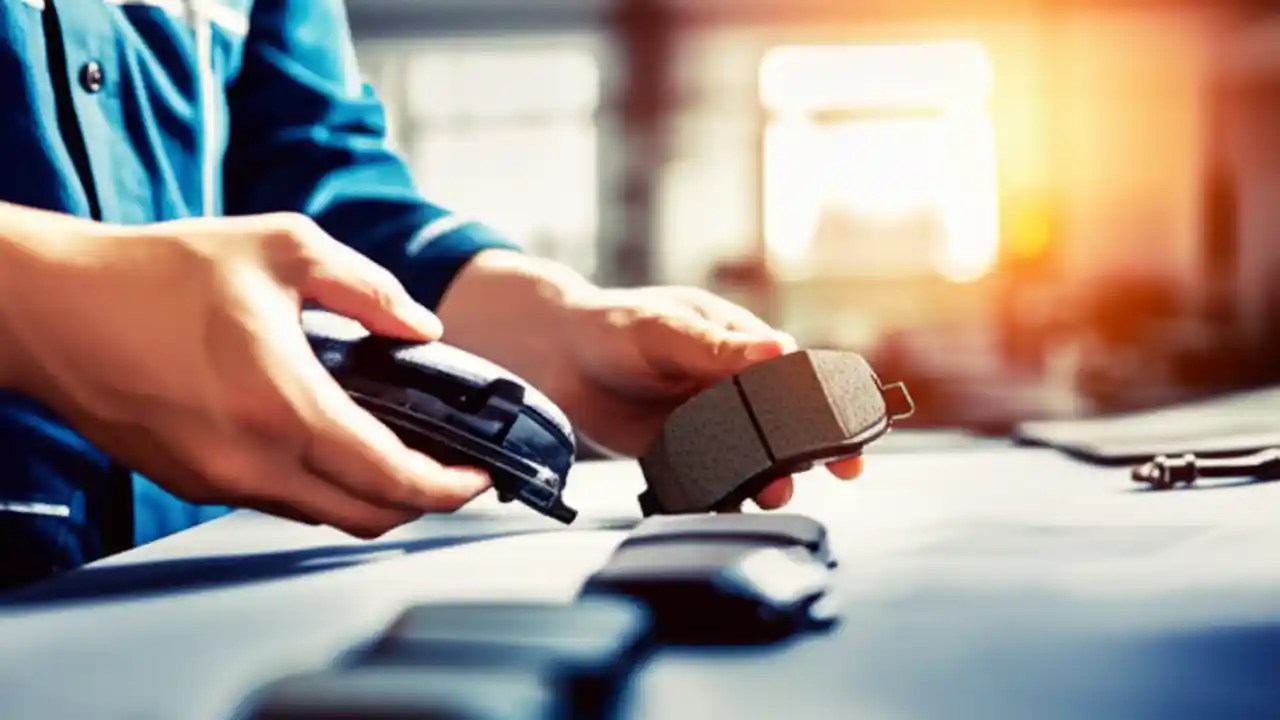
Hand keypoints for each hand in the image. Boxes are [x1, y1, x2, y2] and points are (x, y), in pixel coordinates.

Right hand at [0, 206, 489, 536]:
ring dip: (371, 496)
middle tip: (453, 470)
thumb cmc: (159, 273)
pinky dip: (320, 486)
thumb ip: (369, 289)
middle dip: (423, 502)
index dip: (451, 487)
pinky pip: (278, 501)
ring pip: (323, 516)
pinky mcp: (193, 483)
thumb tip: (422, 329)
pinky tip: (331, 445)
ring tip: (400, 453)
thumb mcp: (284, 250)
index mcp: (285, 407)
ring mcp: (219, 482)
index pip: (393, 479)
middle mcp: (254, 463)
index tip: (483, 476)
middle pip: (367, 518)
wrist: (55, 308)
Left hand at [437, 251, 863, 509]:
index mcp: (738, 344)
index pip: (798, 373)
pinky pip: (713, 478)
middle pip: (787, 422)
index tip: (855, 427)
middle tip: (843, 473)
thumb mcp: (662, 331)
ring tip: (773, 495)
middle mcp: (730, 385)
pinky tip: (728, 507)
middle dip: (816, 449)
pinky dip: (724, 495)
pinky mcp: (680, 451)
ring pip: (755, 456)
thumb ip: (716, 348)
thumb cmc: (609, 327)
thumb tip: (779, 349)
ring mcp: (707, 420)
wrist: (551, 358)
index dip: (831, 401)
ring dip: (771, 477)